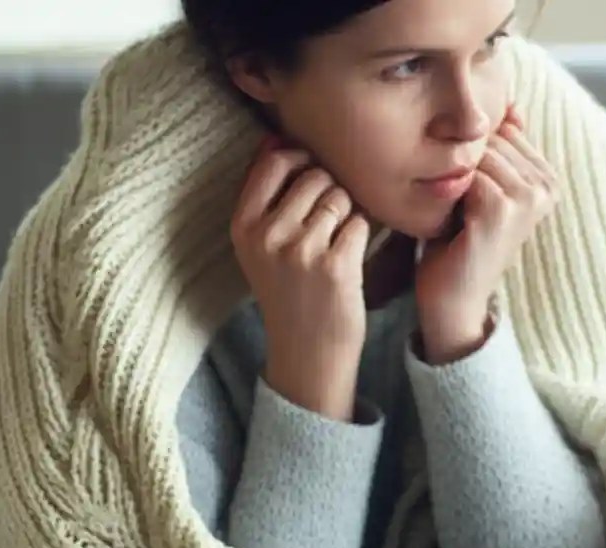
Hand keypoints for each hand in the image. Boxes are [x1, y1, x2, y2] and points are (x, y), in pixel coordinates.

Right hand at [231, 135, 371, 420]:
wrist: (308, 352)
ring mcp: (300, 250)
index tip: (311, 174)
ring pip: (340, 197)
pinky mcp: (334, 265)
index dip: (300, 158)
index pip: (273, 161)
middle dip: (331, 192)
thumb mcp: (262, 247)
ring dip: (348, 214)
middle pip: (315, 176)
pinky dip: (362, 236)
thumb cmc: (292, 291)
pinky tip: (350, 260)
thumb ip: (268, 198)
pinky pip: (360, 222)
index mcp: (243, 226)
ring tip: (337, 244)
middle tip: (329, 226)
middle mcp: (266, 235)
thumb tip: (279, 139)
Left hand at [415, 107, 558, 363]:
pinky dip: (449, 192)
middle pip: (490, 137)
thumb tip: (512, 103)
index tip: (465, 187)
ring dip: (454, 178)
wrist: (454, 296)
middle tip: (454, 200)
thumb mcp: (482, 187)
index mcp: (547, 179)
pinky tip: (451, 219)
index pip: (504, 128)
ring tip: (452, 209)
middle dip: (462, 162)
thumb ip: (500, 149)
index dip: (474, 152)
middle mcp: (546, 187)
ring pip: (478, 153)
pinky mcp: (504, 210)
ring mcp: (528, 199)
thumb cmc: (461, 240)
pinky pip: (467, 173)